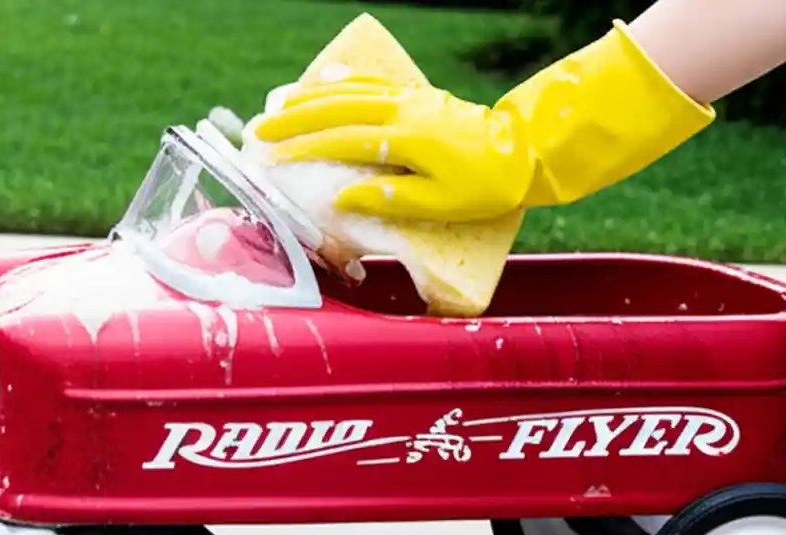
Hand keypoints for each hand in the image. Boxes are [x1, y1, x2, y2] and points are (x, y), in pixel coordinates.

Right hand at [253, 80, 529, 222]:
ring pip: (350, 90)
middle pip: (337, 108)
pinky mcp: (418, 95)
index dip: (304, 148)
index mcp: (404, 139)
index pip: (342, 140)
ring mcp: (410, 98)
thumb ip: (389, 199)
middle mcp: (402, 111)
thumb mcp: (439, 204)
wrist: (524, 153)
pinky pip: (372, 82)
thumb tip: (343, 196)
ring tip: (279, 103)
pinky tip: (324, 79)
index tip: (274, 157)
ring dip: (311, 96)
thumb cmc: (483, 186)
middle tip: (261, 128)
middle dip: (295, 117)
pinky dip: (344, 80)